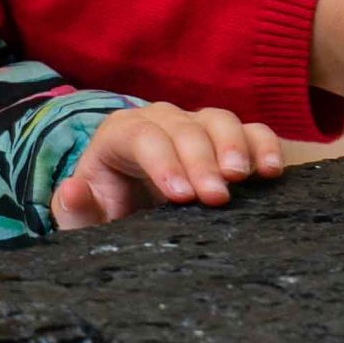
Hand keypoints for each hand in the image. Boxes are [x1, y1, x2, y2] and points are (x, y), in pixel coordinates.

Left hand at [52, 104, 285, 228]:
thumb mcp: (87, 223)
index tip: (180, 196)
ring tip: (241, 179)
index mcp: (119, 134)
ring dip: (233, 146)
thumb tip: (71, 189)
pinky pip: (251, 130)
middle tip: (216, 198)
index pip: (140, 136)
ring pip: (218, 119)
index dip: (162, 161)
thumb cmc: (109, 218)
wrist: (136, 219)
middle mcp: (159, 121)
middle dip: (200, 160)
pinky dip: (263, 144)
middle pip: (183, 127)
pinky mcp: (229, 141)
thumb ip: (75, 211)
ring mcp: (197, 126)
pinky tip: (272, 171)